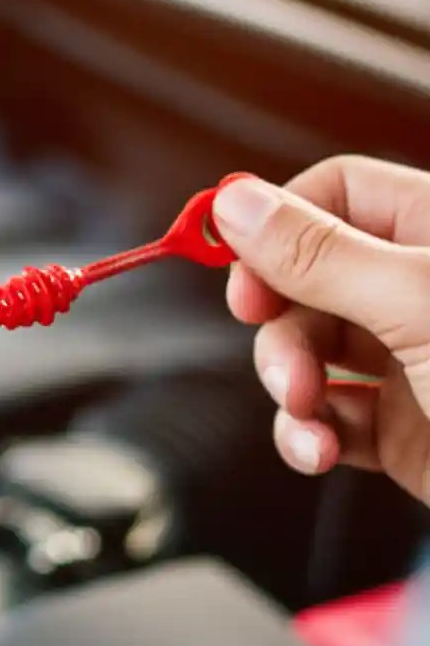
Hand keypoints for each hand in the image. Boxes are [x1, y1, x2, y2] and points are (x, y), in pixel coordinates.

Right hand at [213, 155, 429, 502]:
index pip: (335, 195)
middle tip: (283, 363)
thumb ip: (318, 254)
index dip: (276, 227)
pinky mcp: (401, 428)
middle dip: (281, 328)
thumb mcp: (417, 304)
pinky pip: (327, 417)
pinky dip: (309, 435)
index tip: (236, 269)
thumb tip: (235, 204)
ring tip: (307, 416)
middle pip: (305, 280)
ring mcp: (411, 361)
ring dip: (290, 388)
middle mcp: (421, 290)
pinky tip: (320, 449)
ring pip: (309, 352)